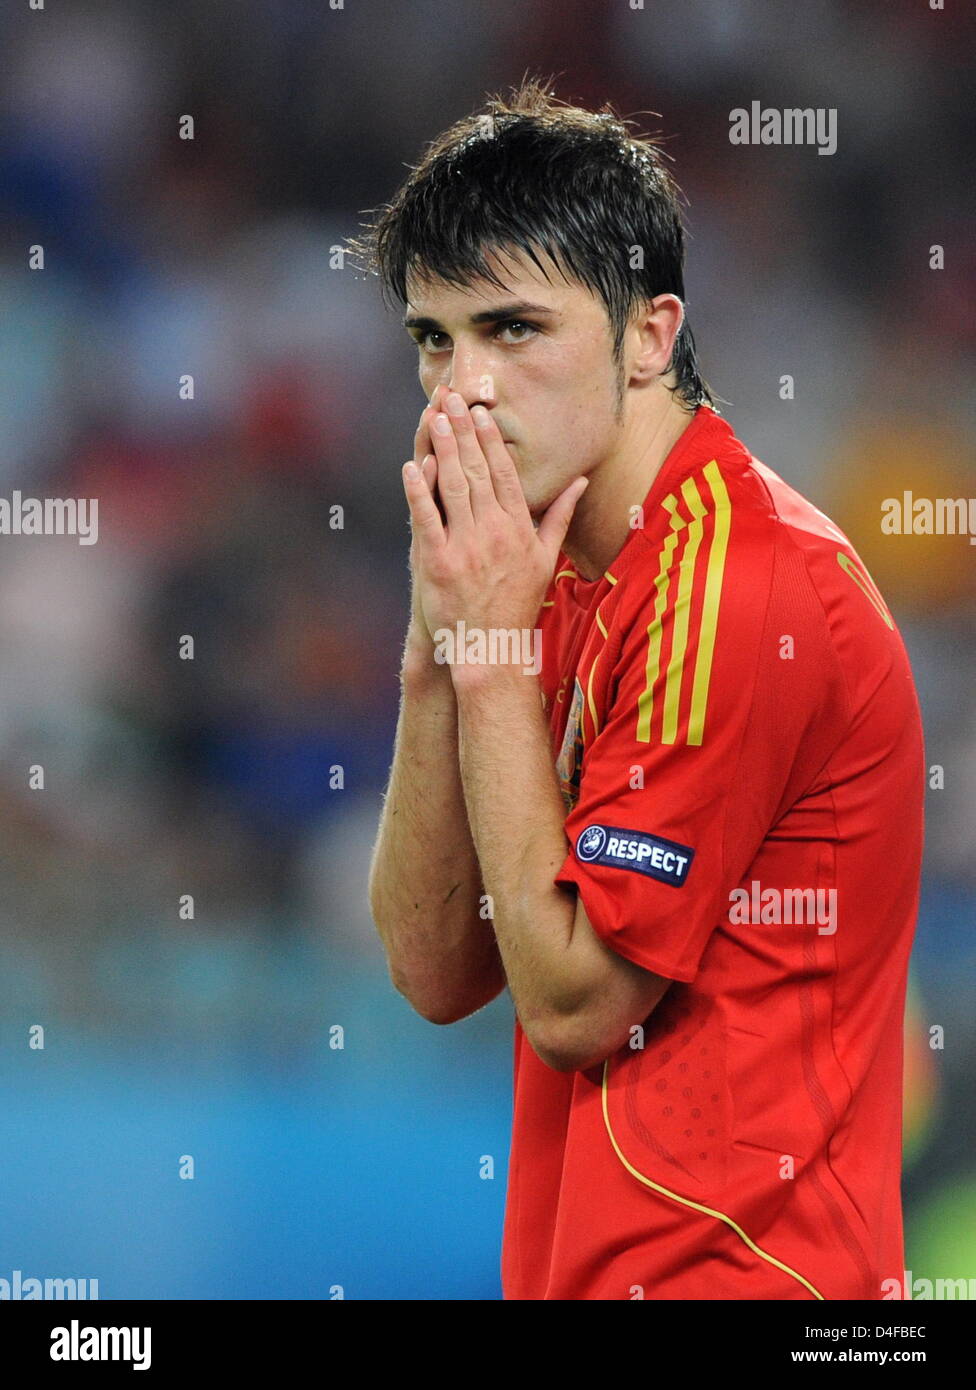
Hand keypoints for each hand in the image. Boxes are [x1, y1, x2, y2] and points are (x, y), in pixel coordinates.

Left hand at [401, 390, 587, 666]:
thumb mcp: (547, 560)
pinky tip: (412, 465)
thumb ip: (559, 517)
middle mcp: (495, 533)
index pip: (505, 474)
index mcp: (520, 529)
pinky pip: (427, 519)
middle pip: (478, 472)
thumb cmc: (518, 604)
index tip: (480, 413)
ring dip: (442, 449)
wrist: (491, 649)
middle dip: (462, 432)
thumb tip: (580, 483)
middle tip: (451, 400)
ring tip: (433, 418)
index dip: (491, 441)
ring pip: (453, 487)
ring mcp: (466, 547)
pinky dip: (418, 491)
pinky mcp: (438, 563)